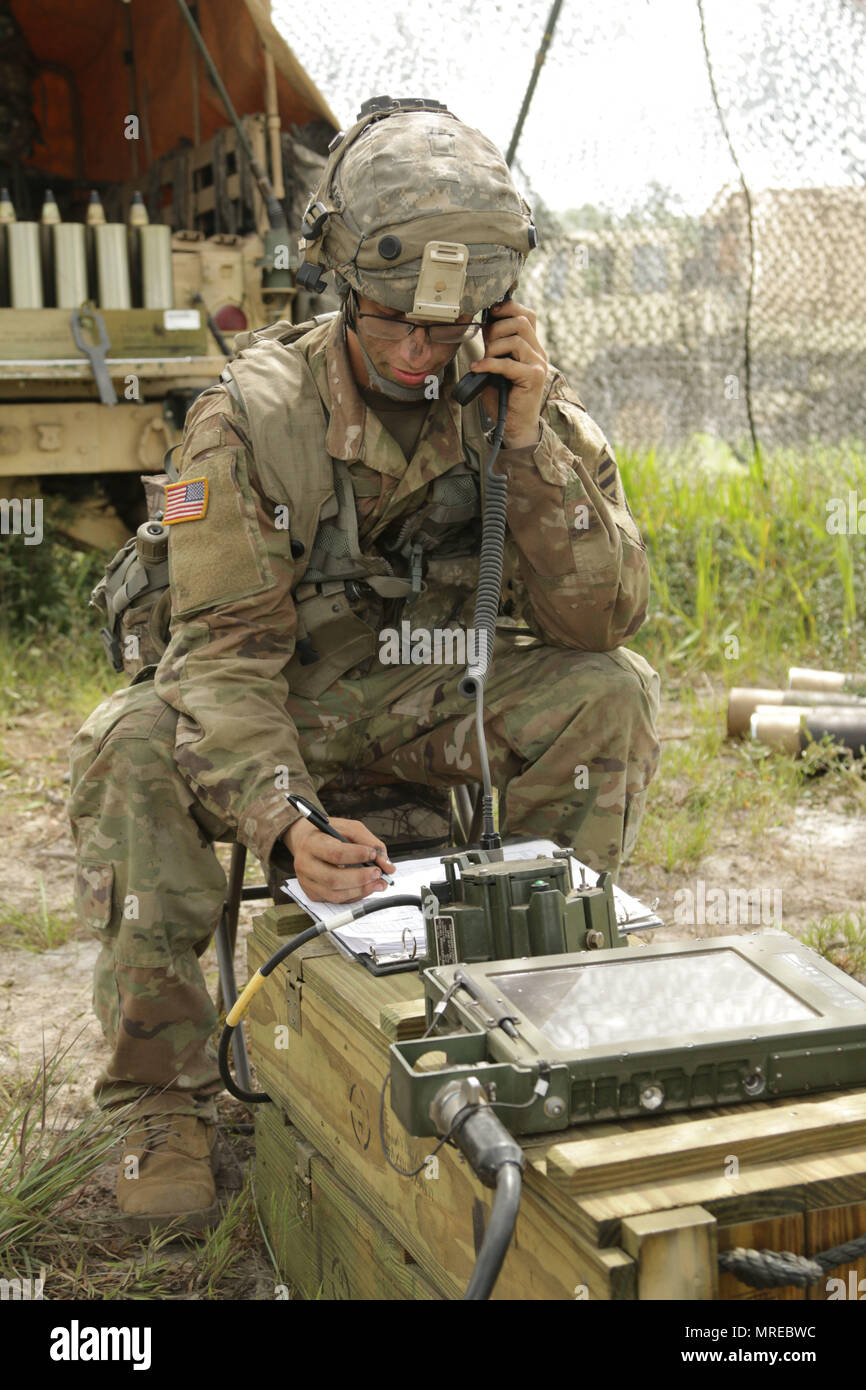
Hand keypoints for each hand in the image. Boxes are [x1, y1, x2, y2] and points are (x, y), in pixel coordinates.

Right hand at [284, 816, 395, 903]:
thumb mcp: (349, 828)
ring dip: (361, 890)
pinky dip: (354, 896)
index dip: (357, 855)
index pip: (335, 853)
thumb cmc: (328, 832)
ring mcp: (307, 881)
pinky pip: (335, 900)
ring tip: (377, 882)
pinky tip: (365, 887)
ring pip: (335, 894)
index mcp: (312, 843)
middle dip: (361, 878)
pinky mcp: (312, 893)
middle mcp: (305, 864)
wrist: (304, 840)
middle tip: (378, 873)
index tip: (373, 854)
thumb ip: (370, 843)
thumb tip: (387, 865)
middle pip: (333, 879)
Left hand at [471, 298, 547, 449]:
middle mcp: (538, 353)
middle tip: (485, 344)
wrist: (515, 425)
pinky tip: (477, 369)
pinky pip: (508, 364)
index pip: (527, 315)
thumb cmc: (504, 397)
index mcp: (532, 347)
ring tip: (484, 362)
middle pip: (521, 322)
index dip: (509, 309)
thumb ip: (495, 347)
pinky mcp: (533, 378)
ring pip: (515, 341)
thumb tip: (483, 325)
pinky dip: (489, 364)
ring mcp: (538, 364)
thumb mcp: (497, 366)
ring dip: (493, 348)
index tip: (490, 312)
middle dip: (497, 328)